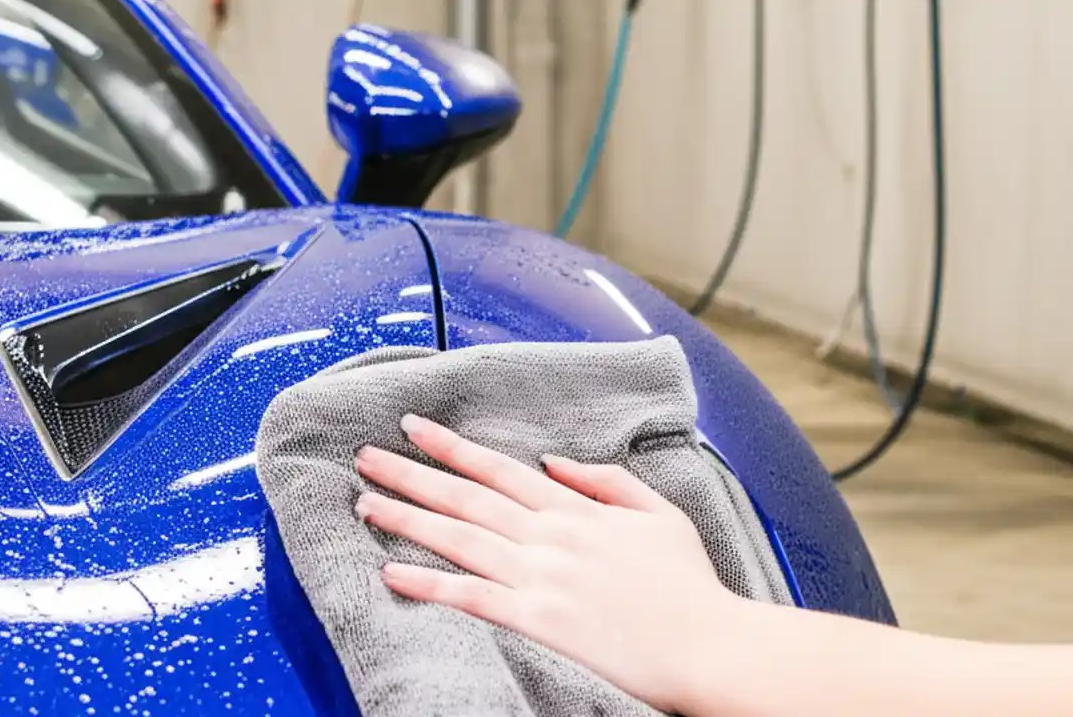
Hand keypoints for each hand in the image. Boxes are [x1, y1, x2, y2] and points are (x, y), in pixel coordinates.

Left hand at [353, 414, 749, 712]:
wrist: (709, 647)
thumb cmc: (689, 587)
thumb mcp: (659, 513)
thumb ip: (605, 481)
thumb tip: (554, 461)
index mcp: (575, 510)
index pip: (498, 469)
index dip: (451, 447)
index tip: (413, 427)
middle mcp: (550, 536)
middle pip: (466, 497)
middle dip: (411, 473)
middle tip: (365, 456)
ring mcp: (542, 577)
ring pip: (459, 538)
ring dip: (407, 518)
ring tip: (365, 502)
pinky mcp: (539, 621)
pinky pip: (471, 597)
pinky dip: (429, 583)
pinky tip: (392, 572)